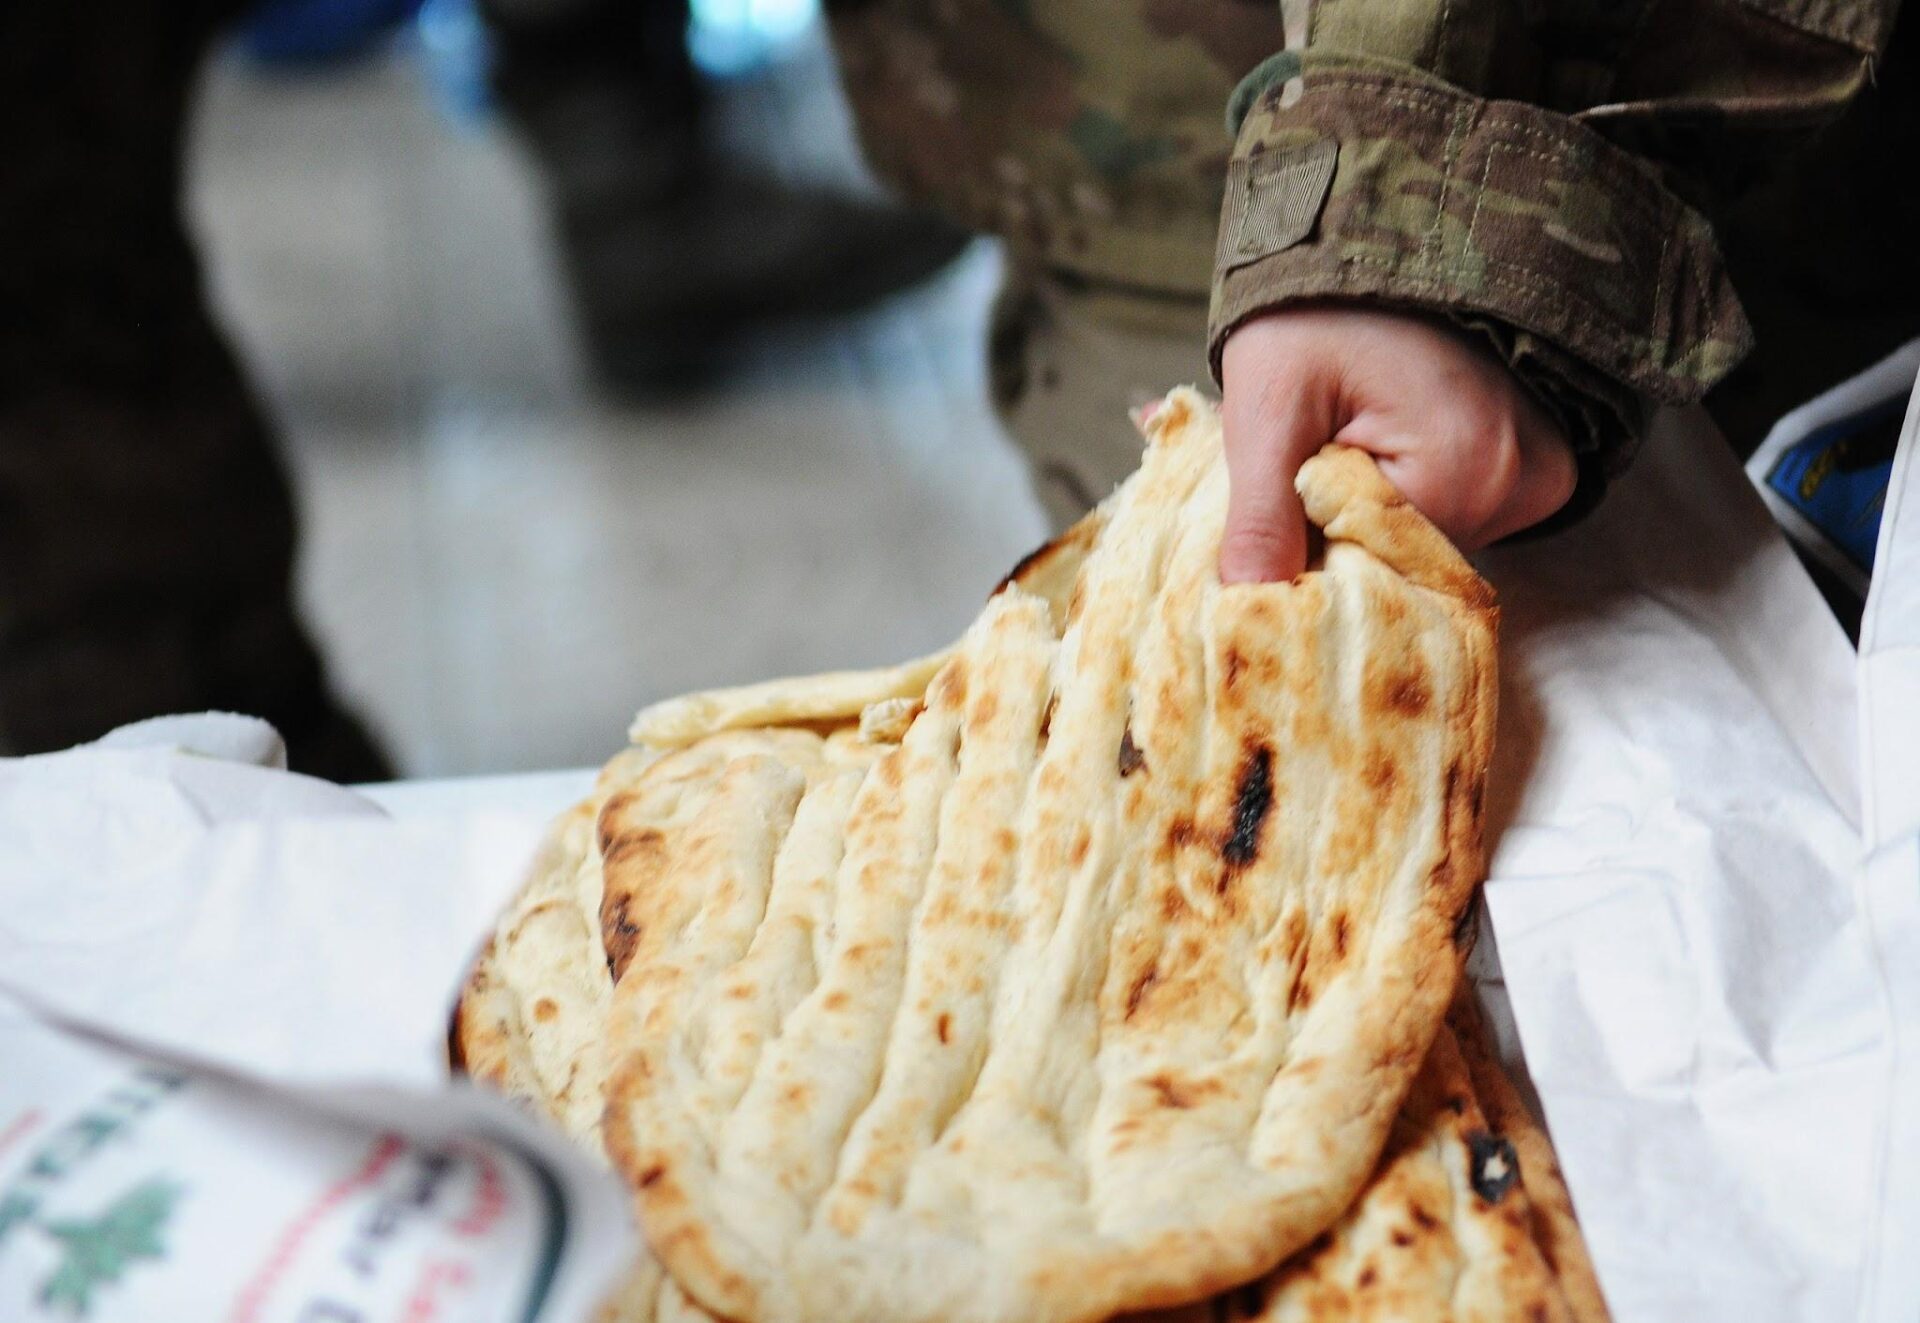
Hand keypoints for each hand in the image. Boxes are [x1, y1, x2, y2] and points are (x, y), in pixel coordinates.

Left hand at [1217, 307, 1577, 582]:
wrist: (1384, 226)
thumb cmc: (1320, 307)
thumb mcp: (1270, 404)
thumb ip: (1260, 514)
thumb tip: (1250, 608)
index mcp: (1464, 476)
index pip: (1369, 569)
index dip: (1309, 552)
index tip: (1267, 513)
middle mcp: (1519, 485)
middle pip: (1405, 555)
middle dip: (1337, 527)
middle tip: (1293, 463)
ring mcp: (1540, 474)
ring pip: (1429, 534)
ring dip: (1372, 504)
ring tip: (1337, 439)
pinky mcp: (1541, 464)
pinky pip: (1462, 508)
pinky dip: (1411, 486)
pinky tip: (1381, 437)